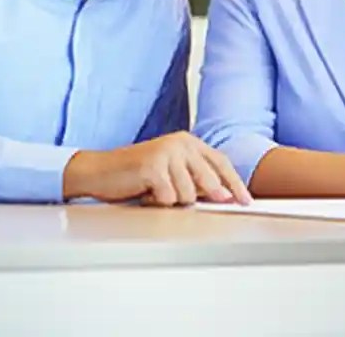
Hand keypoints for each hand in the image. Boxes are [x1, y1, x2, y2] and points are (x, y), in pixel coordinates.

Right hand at [62, 132, 251, 206]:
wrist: (99, 171)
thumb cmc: (136, 175)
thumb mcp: (171, 172)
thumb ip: (196, 179)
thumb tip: (224, 196)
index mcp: (188, 142)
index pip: (221, 163)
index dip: (235, 183)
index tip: (245, 200)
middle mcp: (180, 143)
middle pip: (209, 180)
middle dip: (205, 198)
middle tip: (189, 201)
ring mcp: (167, 153)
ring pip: (189, 194)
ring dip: (172, 201)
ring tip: (156, 192)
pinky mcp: (153, 166)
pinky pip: (168, 198)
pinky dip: (157, 203)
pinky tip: (145, 193)